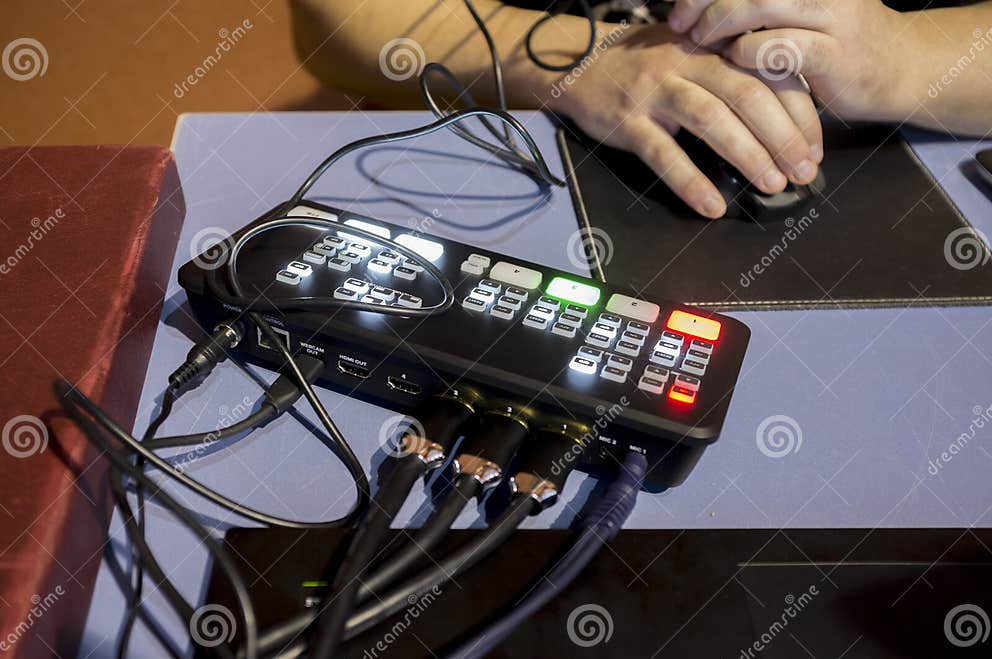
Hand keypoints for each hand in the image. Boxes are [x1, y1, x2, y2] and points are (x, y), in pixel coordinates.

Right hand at [544, 24, 821, 218]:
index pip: (768, 75)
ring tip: (771, 185)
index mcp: (713, 48)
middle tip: (803, 171)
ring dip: (746, 154)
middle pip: (747, 95)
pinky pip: (663, 153)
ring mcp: (656, 91)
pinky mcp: (628, 121)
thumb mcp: (695, 56)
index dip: (798, 113)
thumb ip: (734, 77)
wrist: (581, 65)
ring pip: (710, 119)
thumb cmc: (646, 67)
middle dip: (782, 136)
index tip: (814, 147)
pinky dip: (690, 181)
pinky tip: (712, 205)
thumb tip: (784, 120)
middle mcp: (688, 63)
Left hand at [665, 0, 910, 121]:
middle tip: (680, 22)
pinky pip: (781, 47)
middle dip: (705, 0)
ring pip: (763, 2)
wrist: (899, 68)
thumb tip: (699, 4)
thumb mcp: (798, 9)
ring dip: (721, 22)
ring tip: (700, 40)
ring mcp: (834, 15)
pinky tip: (734, 59)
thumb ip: (759, 3)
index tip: (680, 3)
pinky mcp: (837, 54)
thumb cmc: (835, 40)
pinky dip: (748, 52)